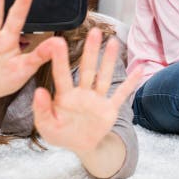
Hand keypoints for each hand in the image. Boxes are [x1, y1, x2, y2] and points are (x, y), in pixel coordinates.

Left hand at [32, 30, 142, 156]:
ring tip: (112, 41)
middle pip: (87, 69)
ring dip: (109, 60)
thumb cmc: (61, 134)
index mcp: (64, 97)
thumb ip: (41, 110)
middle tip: (94, 31)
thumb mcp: (46, 127)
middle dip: (90, 50)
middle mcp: (82, 93)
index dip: (59, 59)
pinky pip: (122, 93)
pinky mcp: (110, 108)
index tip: (57, 42)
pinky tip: (139, 70)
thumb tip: (39, 91)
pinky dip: (130, 83)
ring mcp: (97, 99)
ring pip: (103, 76)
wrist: (82, 147)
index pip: (61, 75)